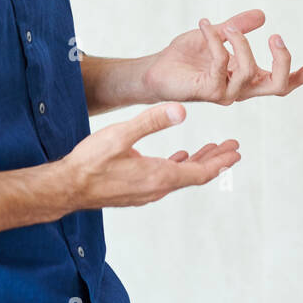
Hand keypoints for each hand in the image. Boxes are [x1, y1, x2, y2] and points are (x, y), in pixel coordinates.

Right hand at [63, 102, 240, 208]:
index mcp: (159, 176)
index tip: (236, 151)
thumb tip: (183, 110)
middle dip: (215, 160)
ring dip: (197, 162)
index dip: (221, 161)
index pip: (201, 172)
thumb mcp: (121, 135)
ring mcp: (146, 192)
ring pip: (181, 177)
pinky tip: (178, 157)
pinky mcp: (136, 192)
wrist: (66, 188)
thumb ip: (152, 121)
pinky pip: (166, 179)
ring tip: (211, 149)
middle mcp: (157, 188)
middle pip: (195, 175)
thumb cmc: (90, 162)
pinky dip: (178, 166)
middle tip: (233, 148)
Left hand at [142, 9, 302, 105]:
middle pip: (276, 86)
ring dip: (240, 43)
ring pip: (248, 71)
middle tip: (276, 37)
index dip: (298, 77)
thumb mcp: (217, 36)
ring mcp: (224, 92)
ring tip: (226, 26)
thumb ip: (238, 27)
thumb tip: (262, 15)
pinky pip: (220, 64)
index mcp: (246, 79)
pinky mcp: (207, 90)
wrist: (154, 70)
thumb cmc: (185, 58)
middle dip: (283, 63)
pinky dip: (215, 40)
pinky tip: (205, 25)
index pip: (279, 83)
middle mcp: (239, 89)